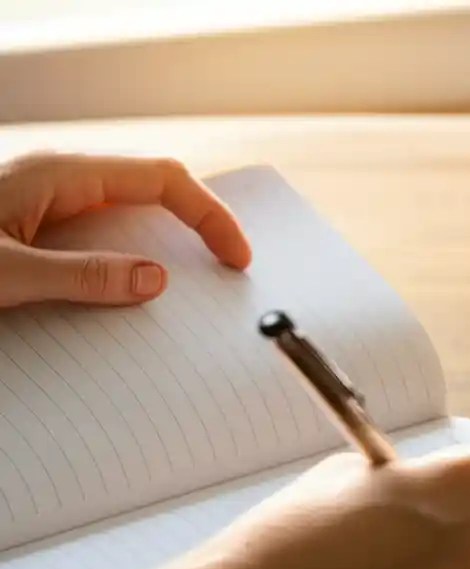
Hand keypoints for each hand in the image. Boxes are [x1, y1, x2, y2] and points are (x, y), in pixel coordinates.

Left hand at [0, 152, 250, 307]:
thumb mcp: (7, 271)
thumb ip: (80, 276)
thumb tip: (156, 280)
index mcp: (59, 173)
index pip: (163, 179)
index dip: (210, 215)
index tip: (237, 257)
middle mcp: (57, 176)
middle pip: (153, 187)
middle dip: (197, 221)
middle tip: (228, 264)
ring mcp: (44, 196)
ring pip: (127, 209)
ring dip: (163, 239)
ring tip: (191, 278)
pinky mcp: (32, 219)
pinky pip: (99, 228)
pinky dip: (130, 251)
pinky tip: (133, 283)